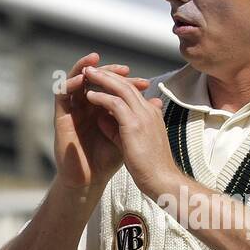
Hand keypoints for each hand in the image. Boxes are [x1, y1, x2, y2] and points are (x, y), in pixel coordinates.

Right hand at [55, 53, 149, 190]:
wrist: (91, 178)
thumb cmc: (107, 159)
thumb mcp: (127, 134)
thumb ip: (137, 118)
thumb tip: (157, 101)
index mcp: (103, 108)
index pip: (114, 87)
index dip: (127, 82)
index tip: (145, 82)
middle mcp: (88, 106)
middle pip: (96, 79)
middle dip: (109, 72)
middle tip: (124, 70)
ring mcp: (74, 110)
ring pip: (75, 80)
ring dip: (84, 68)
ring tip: (96, 61)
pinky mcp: (61, 116)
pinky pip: (61, 94)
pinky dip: (68, 83)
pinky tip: (80, 80)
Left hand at [82, 64, 179, 198]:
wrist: (162, 180)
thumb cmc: (149, 167)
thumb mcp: (133, 142)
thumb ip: (119, 128)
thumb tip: (103, 119)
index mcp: (151, 114)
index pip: (133, 91)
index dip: (116, 83)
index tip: (101, 80)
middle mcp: (149, 111)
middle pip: (127, 85)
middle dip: (108, 75)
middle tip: (91, 69)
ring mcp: (143, 116)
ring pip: (121, 88)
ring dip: (102, 79)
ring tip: (87, 74)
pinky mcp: (134, 124)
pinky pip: (115, 103)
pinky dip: (101, 97)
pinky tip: (89, 95)